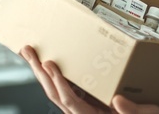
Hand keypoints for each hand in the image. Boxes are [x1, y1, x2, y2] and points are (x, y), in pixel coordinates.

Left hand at [20, 46, 158, 113]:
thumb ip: (130, 111)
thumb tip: (117, 100)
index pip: (70, 101)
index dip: (59, 83)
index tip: (49, 65)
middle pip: (55, 93)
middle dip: (40, 72)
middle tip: (28, 51)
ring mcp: (82, 108)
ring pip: (56, 90)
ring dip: (42, 72)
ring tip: (30, 53)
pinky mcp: (86, 103)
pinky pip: (65, 87)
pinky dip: (55, 74)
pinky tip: (49, 63)